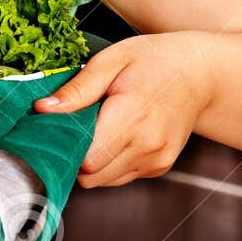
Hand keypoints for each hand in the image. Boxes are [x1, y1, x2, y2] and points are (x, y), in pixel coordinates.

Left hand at [33, 33, 210, 186]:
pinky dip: (109, 162)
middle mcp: (148, 145)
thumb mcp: (112, 60)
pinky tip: (115, 134)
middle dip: (74, 154)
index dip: (64, 146)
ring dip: (91, 160)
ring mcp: (157, 159)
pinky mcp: (160, 166)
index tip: (56, 127)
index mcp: (133, 116)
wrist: (199, 73)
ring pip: (103, 180)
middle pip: (90, 175)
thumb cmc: (154, 59)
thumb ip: (78, 89)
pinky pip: (120, 176)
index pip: (85, 158)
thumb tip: (42, 110)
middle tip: (75, 124)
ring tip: (98, 126)